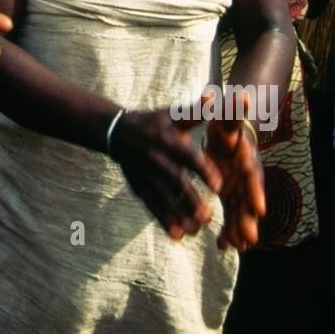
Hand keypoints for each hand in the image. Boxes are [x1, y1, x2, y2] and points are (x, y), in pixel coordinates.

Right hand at [110, 106, 223, 239]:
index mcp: (166, 139)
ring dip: (178, 215)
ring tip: (195, 230)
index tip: (219, 186)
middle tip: (209, 216)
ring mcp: (145, 174)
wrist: (115, 131)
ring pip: (163, 197)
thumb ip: (194, 110)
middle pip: (174, 182)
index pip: (186, 155)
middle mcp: (155, 158)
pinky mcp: (138, 186)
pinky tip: (177, 236)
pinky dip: (163, 220)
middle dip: (191, 200)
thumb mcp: (171, 113)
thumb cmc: (152, 122)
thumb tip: (215, 97)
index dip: (202, 170)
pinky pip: (151, 205)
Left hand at [203, 95, 265, 251]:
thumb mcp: (227, 117)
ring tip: (238, 247)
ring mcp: (240, 187)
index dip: (256, 191)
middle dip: (249, 218)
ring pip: (241, 211)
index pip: (253, 175)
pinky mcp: (231, 196)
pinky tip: (223, 246)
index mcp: (247, 158)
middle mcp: (247, 176)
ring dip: (239, 229)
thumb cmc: (226, 124)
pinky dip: (228, 230)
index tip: (258, 208)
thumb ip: (232, 109)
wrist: (226, 132)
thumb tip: (241, 94)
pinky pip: (231, 215)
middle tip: (249, 238)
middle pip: (250, 199)